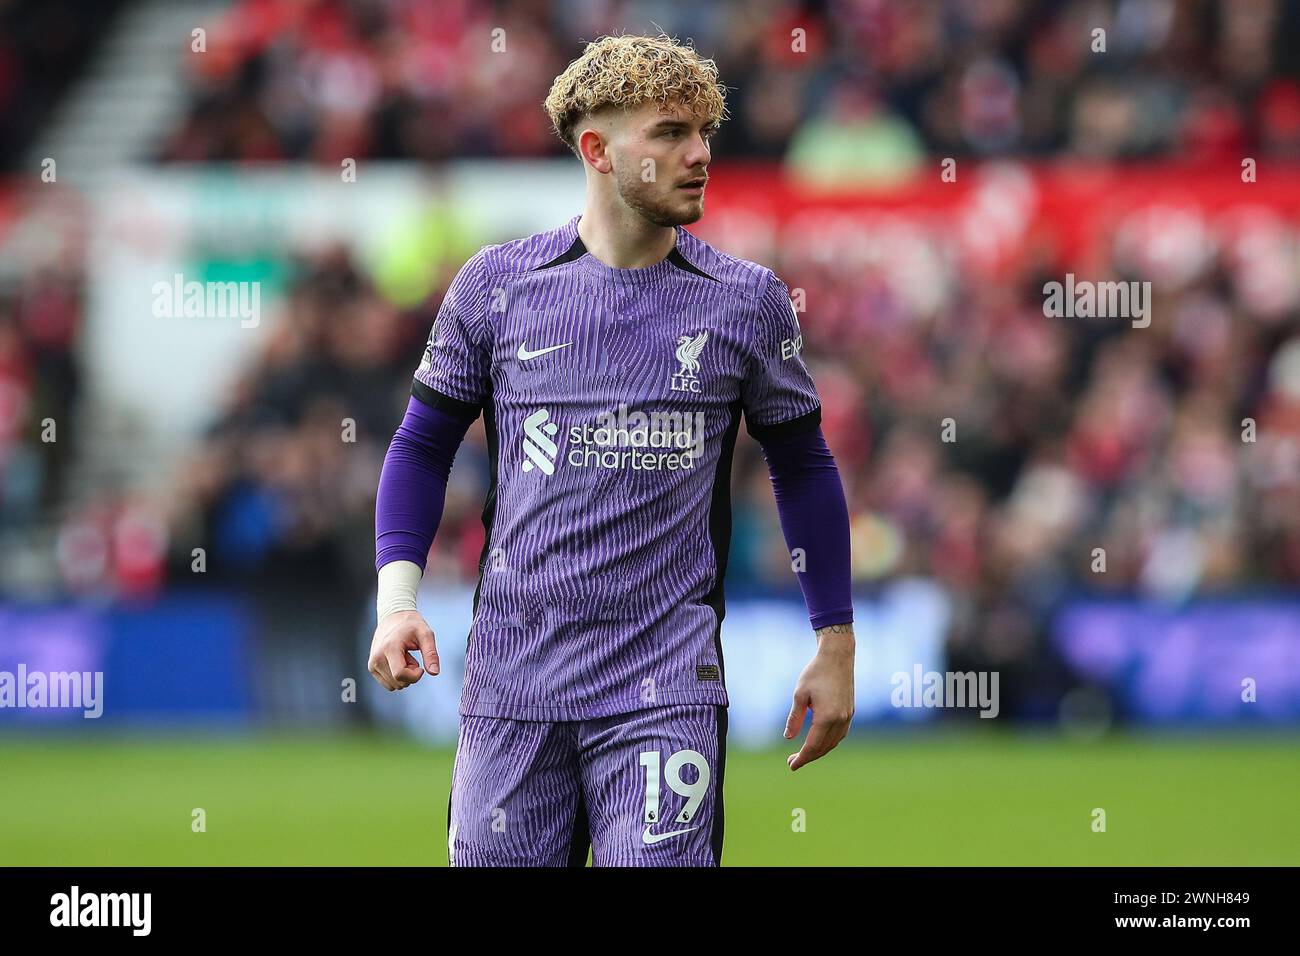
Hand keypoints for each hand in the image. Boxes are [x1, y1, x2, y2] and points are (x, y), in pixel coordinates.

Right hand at [367, 610, 438, 690]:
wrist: (393, 618)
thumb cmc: (412, 625)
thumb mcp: (426, 635)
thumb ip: (431, 654)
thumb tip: (434, 672)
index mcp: (389, 647)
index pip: (400, 675)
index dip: (415, 675)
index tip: (420, 666)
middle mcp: (377, 657)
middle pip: (398, 682)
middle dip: (410, 674)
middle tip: (410, 656)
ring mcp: (372, 663)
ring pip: (393, 686)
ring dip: (403, 675)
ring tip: (403, 657)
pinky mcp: (371, 667)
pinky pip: (388, 684)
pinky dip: (396, 677)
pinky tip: (397, 661)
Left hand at [783, 624, 854, 770]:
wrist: (838, 656)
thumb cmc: (815, 672)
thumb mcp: (799, 694)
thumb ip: (795, 718)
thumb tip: (788, 738)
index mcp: (826, 717)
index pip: (813, 745)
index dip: (802, 758)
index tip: (791, 765)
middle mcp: (840, 720)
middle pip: (824, 747)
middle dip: (808, 757)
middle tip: (792, 761)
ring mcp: (848, 717)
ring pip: (833, 743)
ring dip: (819, 751)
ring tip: (804, 754)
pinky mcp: (850, 712)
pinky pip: (840, 735)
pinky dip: (829, 742)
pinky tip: (820, 741)